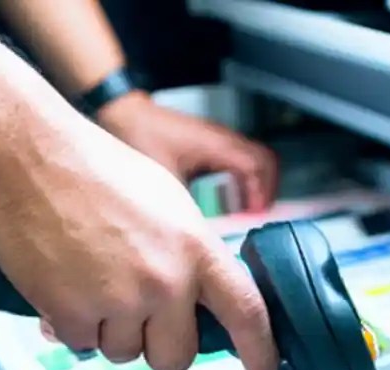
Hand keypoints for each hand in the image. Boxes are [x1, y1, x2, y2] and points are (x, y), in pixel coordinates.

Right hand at [0, 119, 278, 369]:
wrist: (33, 157)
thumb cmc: (98, 172)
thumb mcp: (171, 205)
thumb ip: (193, 256)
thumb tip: (204, 299)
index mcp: (196, 249)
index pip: (245, 311)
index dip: (259, 349)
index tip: (262, 369)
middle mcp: (164, 280)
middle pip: (176, 357)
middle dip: (158, 345)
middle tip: (140, 315)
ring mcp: (119, 300)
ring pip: (125, 354)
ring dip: (110, 330)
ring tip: (95, 280)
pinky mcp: (72, 313)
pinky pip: (83, 345)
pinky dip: (74, 324)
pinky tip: (68, 284)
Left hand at [95, 90, 278, 211]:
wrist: (123, 113)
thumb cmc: (140, 137)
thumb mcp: (163, 180)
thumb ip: (184, 207)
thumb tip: (200, 234)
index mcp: (217, 145)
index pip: (258, 165)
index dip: (262, 192)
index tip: (254, 215)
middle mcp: (224, 140)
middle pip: (266, 161)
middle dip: (265, 191)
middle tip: (254, 216)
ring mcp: (218, 141)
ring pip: (254, 161)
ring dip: (253, 186)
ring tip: (242, 211)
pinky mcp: (210, 145)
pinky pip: (237, 162)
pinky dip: (239, 182)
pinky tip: (222, 199)